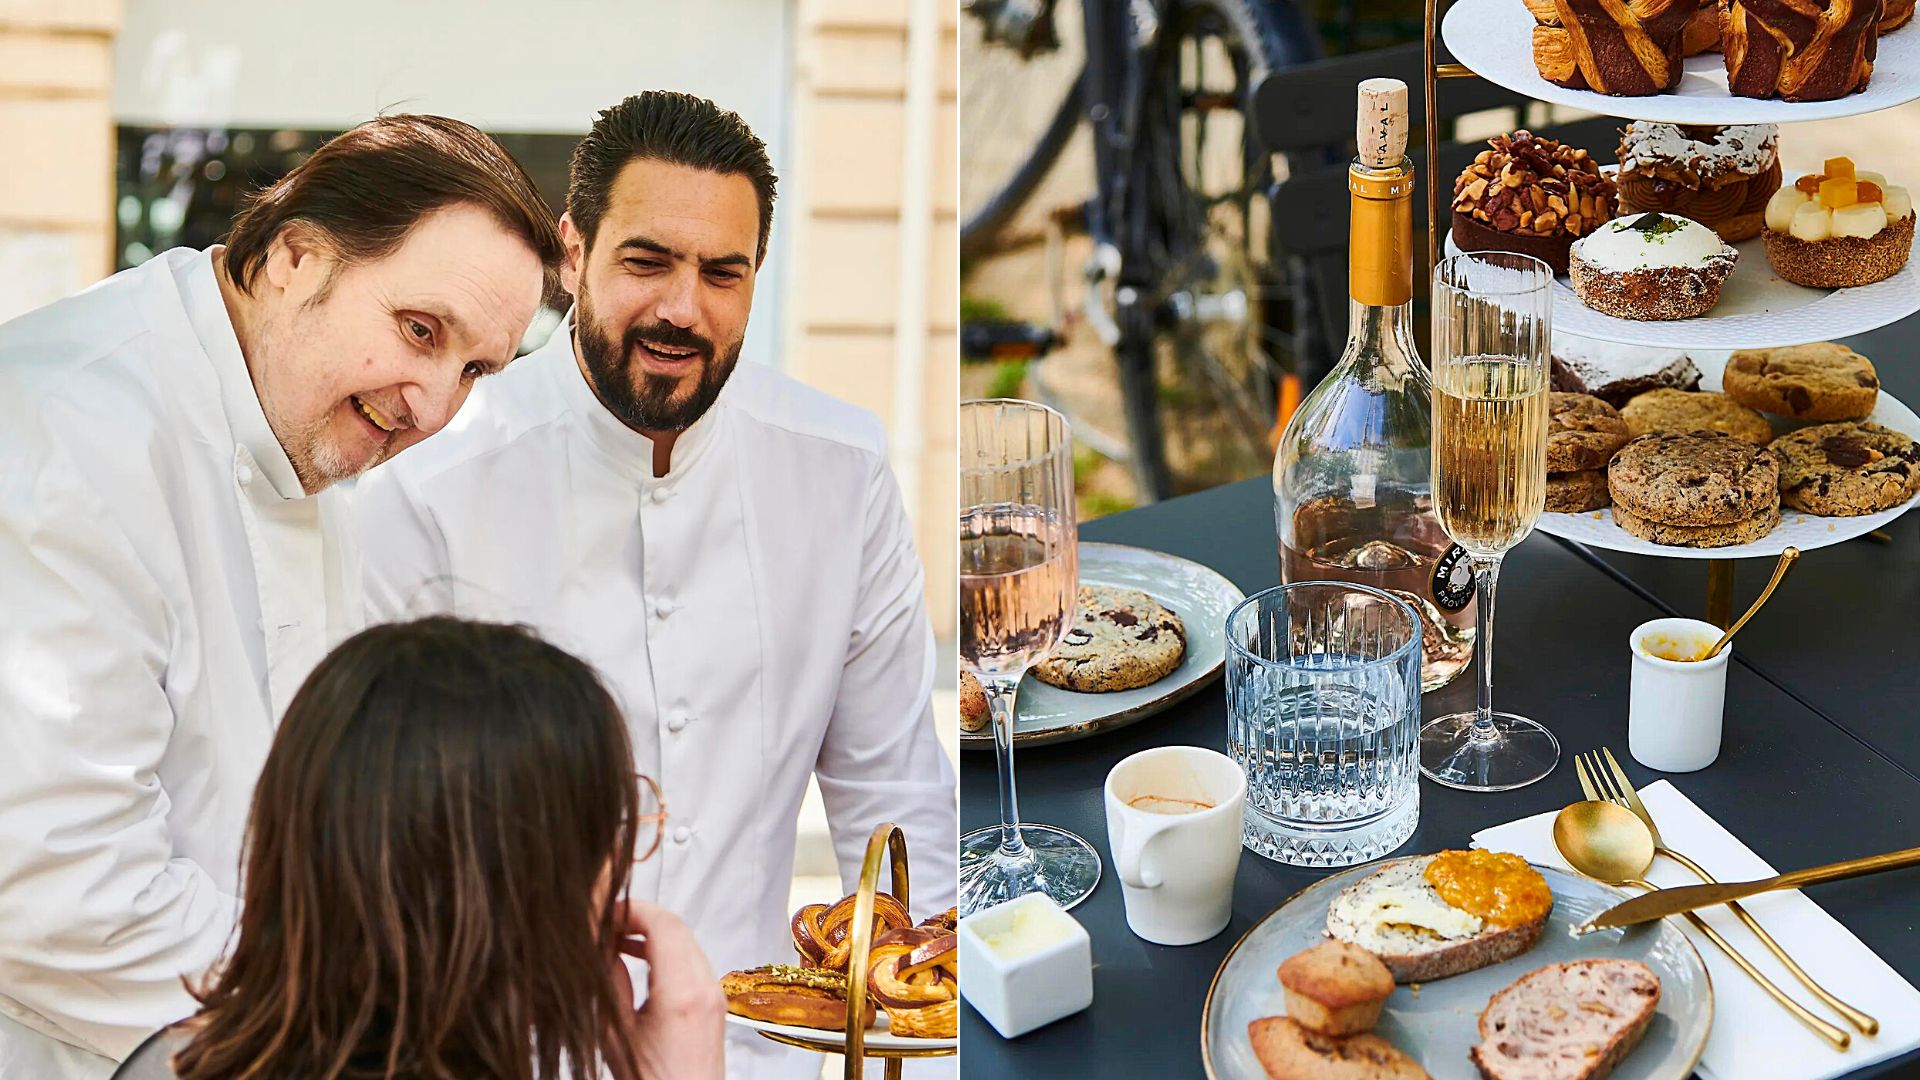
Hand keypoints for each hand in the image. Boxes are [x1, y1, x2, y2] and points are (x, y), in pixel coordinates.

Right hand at [607, 900, 725, 1079]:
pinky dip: (666, 950)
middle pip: (677, 926)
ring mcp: (715, 993)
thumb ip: (609, 983)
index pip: (663, 924)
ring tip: (615, 938)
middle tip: (606, 922)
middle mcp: (705, 987)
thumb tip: (601, 947)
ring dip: (653, 932)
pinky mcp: (715, 1001)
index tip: (605, 910)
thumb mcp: (615, 1033)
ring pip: (686, 940)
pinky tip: (638, 956)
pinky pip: (692, 959)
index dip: (632, 909)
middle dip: (640, 916)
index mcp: (681, 993)